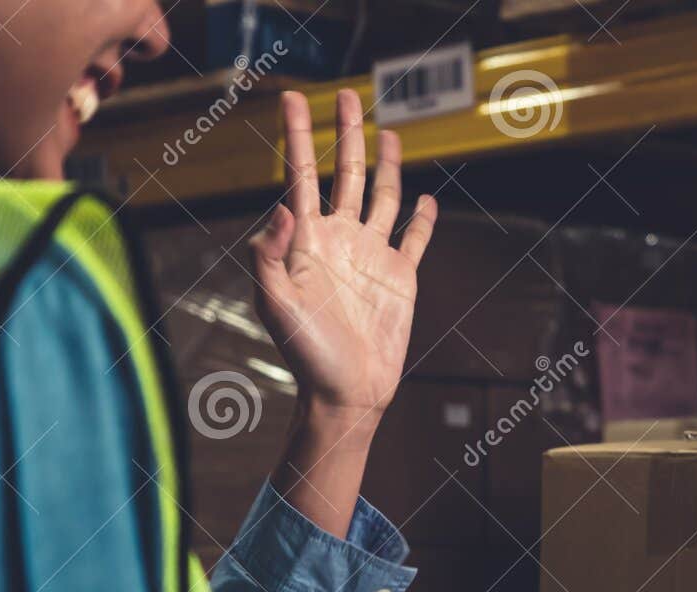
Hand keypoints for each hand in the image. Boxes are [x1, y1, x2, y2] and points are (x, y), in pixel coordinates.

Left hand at [251, 88, 436, 432]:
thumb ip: (270, 255)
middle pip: (346, 173)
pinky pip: (413, 239)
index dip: (298, 136)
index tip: (293, 98)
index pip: (301, 175)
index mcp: (307, 239)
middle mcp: (340, 239)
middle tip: (347, 95)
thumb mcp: (275, 304)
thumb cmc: (304, 353)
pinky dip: (421, 218)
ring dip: (386, 165)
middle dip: (346, 134)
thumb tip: (282, 208)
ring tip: (389, 132)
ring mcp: (372, 256)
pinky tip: (425, 200)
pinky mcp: (400, 278)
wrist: (346, 392)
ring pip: (382, 197)